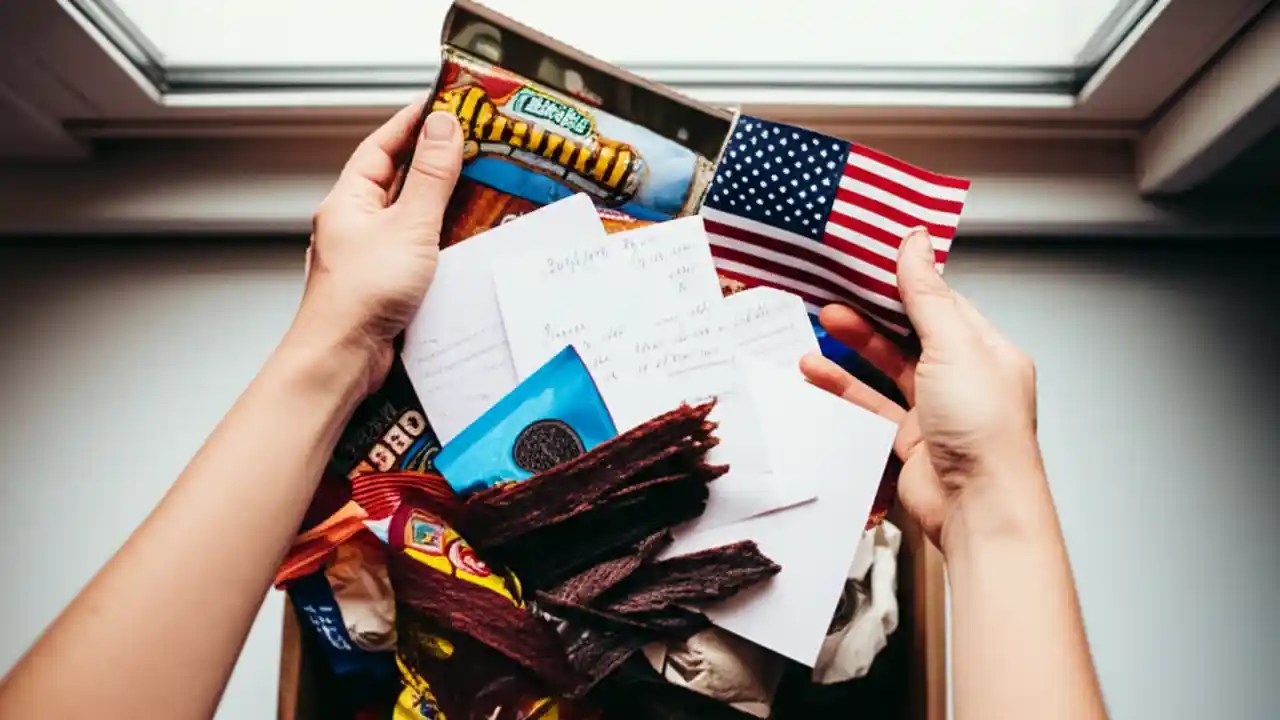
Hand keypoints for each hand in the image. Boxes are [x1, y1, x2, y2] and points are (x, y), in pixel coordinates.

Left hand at [292, 104, 462, 392]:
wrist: (343, 358)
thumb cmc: (360, 296)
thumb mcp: (408, 225)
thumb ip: (431, 176)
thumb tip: (444, 126)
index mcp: (349, 200)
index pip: (383, 145)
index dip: (413, 122)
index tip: (444, 104)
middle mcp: (356, 224)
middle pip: (398, 180)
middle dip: (435, 162)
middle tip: (474, 144)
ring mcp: (371, 255)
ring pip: (410, 217)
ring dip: (442, 204)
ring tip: (480, 188)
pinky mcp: (387, 284)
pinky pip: (418, 250)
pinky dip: (442, 240)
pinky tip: (466, 242)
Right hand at [800, 228, 1044, 550]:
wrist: (978, 507)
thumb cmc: (983, 429)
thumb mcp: (954, 345)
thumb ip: (927, 295)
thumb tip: (916, 242)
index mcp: (987, 350)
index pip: (943, 303)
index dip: (907, 280)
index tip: (871, 260)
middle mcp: (964, 379)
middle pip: (911, 333)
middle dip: (873, 311)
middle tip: (836, 288)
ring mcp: (936, 412)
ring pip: (887, 368)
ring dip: (854, 346)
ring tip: (821, 321)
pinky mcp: (909, 441)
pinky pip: (870, 405)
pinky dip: (843, 387)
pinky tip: (816, 372)